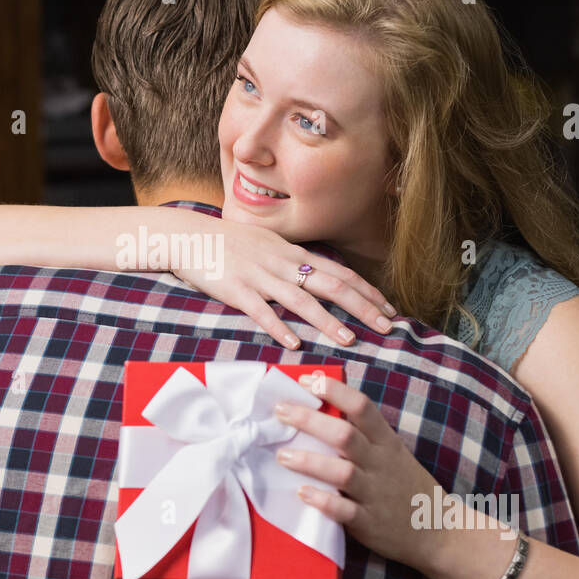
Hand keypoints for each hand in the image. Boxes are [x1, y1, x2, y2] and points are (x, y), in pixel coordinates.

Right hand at [171, 217, 396, 348]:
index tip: (389, 308)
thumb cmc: (229, 244)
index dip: (367, 290)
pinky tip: (294, 343)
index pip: (340, 271)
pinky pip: (261, 311)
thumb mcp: (268, 246)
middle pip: (330, 284)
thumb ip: (293, 262)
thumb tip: (319, 277)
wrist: (189, 235)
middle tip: (387, 327)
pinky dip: (279, 327)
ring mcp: (259, 276)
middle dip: (362, 306)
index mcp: (292, 253)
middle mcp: (282, 263)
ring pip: (301, 299)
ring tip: (350, 340)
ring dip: (328, 321)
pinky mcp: (236, 290)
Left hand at [272, 374, 441, 571]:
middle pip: (345, 435)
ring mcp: (375, 493)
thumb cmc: (404, 486)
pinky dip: (323, 501)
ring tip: (282, 455)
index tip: (306, 380)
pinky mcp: (369, 523)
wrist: (439, 531)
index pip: (361, 406)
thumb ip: (362, 435)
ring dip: (310, 462)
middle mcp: (380, 463)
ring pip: (342, 472)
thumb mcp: (391, 453)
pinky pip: (344, 511)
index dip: (333, 390)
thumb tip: (317, 410)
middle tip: (280, 410)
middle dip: (309, 420)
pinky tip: (302, 493)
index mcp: (386, 442)